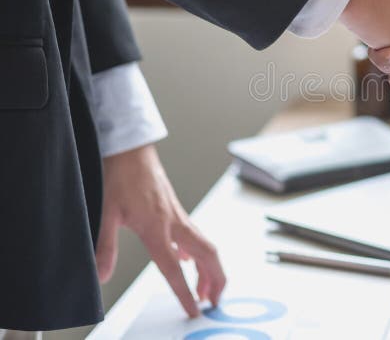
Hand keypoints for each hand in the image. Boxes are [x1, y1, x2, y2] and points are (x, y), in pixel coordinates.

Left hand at [96, 144, 225, 317]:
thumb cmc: (121, 177)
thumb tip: (101, 275)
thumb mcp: (106, 213)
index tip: (194, 311)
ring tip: (206, 289)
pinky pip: (195, 236)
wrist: (132, 151)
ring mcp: (179, 216)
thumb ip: (105, 247)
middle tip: (215, 301)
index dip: (185, 292)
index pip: (175, 269)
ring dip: (210, 269)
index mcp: (158, 229)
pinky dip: (198, 253)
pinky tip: (188, 260)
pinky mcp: (176, 211)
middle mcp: (175, 223)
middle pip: (207, 256)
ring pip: (206, 246)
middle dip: (216, 280)